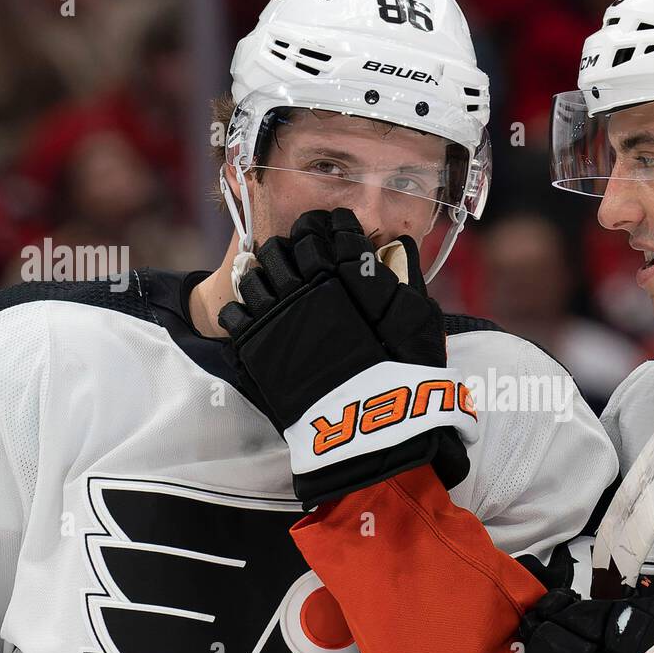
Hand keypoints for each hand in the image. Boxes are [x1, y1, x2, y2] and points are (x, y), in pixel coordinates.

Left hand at [218, 209, 474, 505]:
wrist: (368, 426)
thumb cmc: (403, 373)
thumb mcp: (419, 318)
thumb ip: (403, 278)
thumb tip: (396, 248)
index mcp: (346, 272)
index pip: (326, 229)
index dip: (327, 226)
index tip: (330, 230)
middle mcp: (306, 286)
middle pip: (284, 245)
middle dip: (292, 244)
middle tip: (300, 255)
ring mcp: (275, 314)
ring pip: (255, 273)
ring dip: (264, 272)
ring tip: (275, 284)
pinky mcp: (254, 345)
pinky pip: (234, 312)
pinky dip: (243, 309)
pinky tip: (257, 315)